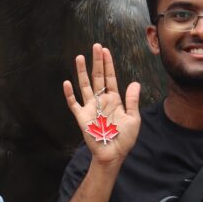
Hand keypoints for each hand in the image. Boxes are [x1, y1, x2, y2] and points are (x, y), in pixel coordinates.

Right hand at [64, 44, 140, 168]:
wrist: (113, 155)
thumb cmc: (124, 139)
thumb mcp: (133, 119)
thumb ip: (132, 100)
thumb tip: (135, 82)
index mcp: (114, 100)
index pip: (110, 78)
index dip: (108, 64)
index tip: (106, 50)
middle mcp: (101, 101)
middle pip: (97, 77)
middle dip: (97, 62)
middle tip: (95, 46)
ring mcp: (90, 108)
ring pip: (85, 86)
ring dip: (82, 72)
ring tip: (79, 57)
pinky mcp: (82, 117)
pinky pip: (74, 104)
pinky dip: (70, 94)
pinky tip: (67, 83)